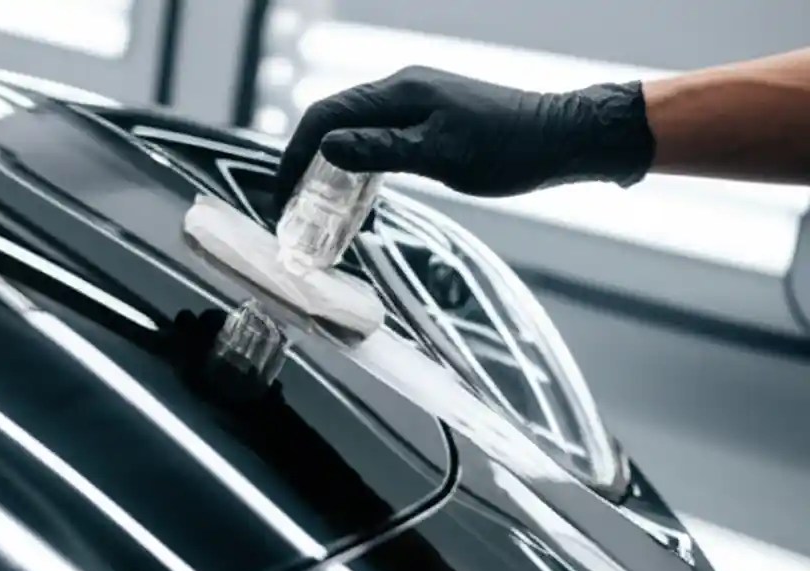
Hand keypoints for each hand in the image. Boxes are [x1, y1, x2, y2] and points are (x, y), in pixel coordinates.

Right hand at [275, 66, 655, 202]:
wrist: (566, 138)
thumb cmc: (510, 149)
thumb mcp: (442, 156)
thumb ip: (382, 151)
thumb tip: (327, 147)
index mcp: (400, 92)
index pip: (325, 115)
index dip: (295, 153)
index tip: (281, 191)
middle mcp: (403, 90)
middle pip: (334, 119)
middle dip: (305, 159)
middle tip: (290, 203)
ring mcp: (417, 103)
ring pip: (354, 129)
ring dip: (329, 164)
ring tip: (315, 204)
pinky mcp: (431, 120)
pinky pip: (377, 137)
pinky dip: (357, 164)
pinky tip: (358, 193)